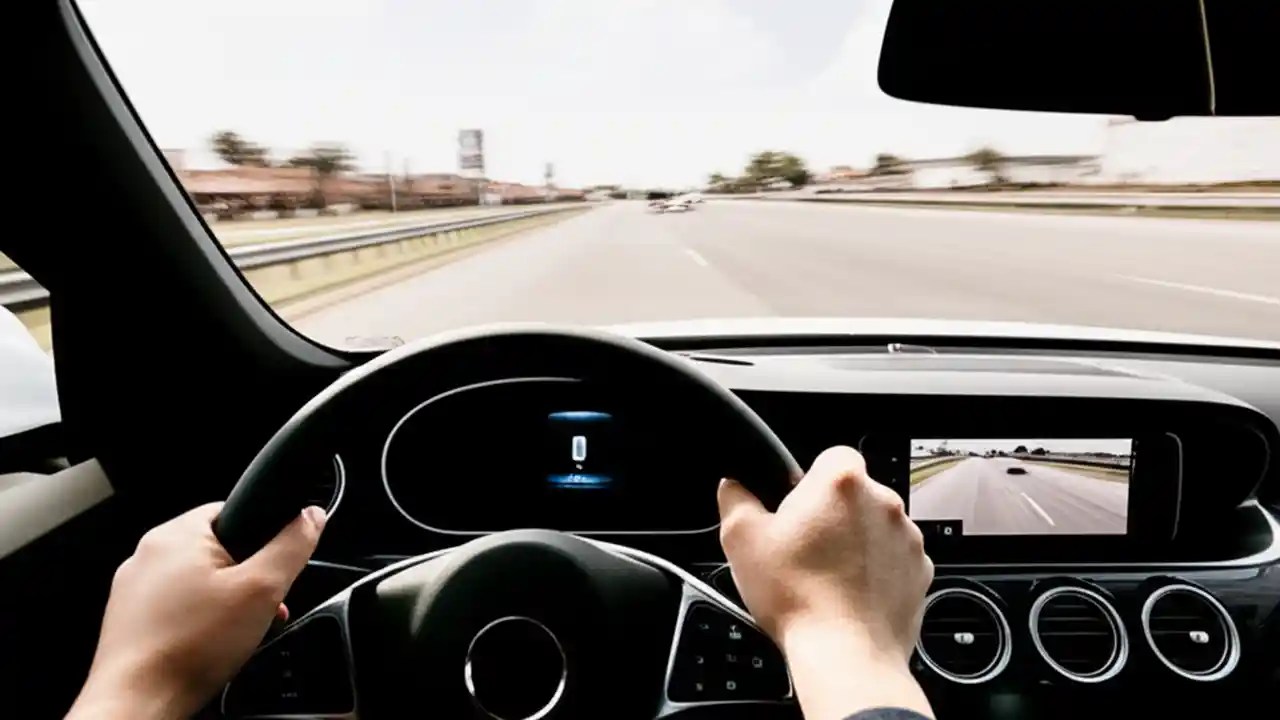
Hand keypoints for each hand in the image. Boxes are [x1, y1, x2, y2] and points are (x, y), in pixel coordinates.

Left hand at [67, 503, 326, 719]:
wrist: (139, 702)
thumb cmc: (189, 648)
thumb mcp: (263, 590)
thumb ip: (291, 546)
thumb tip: (310, 517)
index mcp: (176, 534)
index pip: (233, 510)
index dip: (263, 538)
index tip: (272, 568)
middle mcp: (147, 555)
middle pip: (218, 551)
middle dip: (246, 579)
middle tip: (258, 608)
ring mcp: (134, 589)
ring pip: (197, 582)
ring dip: (223, 603)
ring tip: (233, 633)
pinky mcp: (131, 620)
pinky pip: (177, 608)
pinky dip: (197, 622)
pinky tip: (207, 646)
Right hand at [718, 446, 933, 719]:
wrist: (846, 655)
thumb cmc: (799, 597)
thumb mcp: (741, 540)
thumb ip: (735, 498)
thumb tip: (734, 486)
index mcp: (840, 480)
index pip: (828, 456)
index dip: (807, 483)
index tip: (795, 510)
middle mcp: (883, 501)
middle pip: (852, 494)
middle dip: (831, 515)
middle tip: (804, 550)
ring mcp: (907, 537)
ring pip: (874, 527)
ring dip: (855, 543)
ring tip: (826, 578)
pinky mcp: (921, 571)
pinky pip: (893, 560)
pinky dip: (876, 572)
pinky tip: (849, 595)